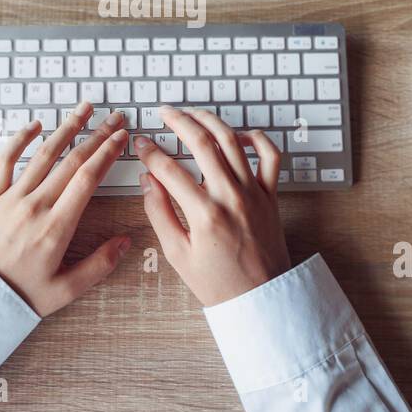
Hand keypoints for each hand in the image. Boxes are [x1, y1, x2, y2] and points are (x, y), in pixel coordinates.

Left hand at [0, 102, 130, 315]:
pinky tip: (35, 125)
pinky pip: (4, 161)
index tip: (122, 138)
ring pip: (43, 155)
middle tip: (115, 119)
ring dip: (66, 129)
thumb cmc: (18, 295)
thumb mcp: (64, 290)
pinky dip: (19, 139)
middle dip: (97, 136)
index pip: (88, 179)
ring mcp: (10, 199)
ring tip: (84, 109)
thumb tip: (126, 242)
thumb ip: (98, 266)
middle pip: (72, 161)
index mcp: (57, 227)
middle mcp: (35, 206)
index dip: (108, 153)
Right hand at [133, 106, 290, 306]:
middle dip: (179, 121)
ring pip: (233, 141)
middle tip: (164, 112)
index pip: (169, 169)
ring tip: (192, 113)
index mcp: (204, 215)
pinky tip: (237, 134)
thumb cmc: (218, 282)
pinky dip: (256, 138)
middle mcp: (231, 197)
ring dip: (210, 121)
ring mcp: (255, 193)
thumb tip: (147, 181)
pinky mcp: (271, 195)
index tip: (140, 143)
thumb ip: (159, 214)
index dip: (150, 152)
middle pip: (202, 143)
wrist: (261, 299)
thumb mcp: (178, 255)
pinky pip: (270, 156)